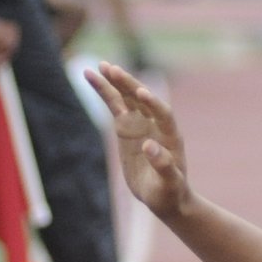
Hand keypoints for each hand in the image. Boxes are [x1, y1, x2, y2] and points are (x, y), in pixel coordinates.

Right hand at [87, 61, 190, 216]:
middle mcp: (155, 123)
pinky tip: (91, 76)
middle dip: (128, 84)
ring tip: (100, 66)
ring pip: (126, 97)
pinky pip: (114, 104)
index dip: (153, 103)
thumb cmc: (170, 192)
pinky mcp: (126, 126)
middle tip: (112, 69)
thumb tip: (149, 146)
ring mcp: (140, 122)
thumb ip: (163, 165)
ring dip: (114, 82)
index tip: (142, 93)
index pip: (163, 114)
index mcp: (170, 135)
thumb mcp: (169, 183)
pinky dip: (104, 91)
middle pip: (142, 98)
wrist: (164, 195)